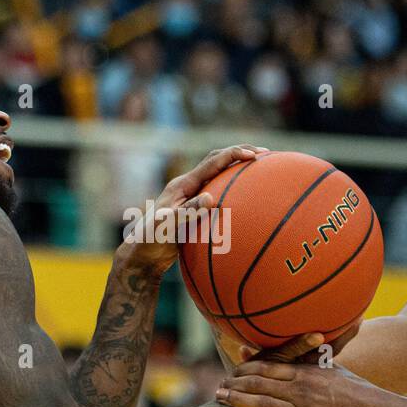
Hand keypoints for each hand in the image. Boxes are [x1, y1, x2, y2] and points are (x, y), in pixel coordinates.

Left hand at [120, 145, 267, 276]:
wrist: (142, 254)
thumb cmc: (151, 240)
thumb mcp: (168, 226)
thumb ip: (188, 212)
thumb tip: (210, 199)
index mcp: (183, 184)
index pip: (212, 162)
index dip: (234, 155)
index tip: (254, 155)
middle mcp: (188, 186)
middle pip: (217, 161)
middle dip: (240, 153)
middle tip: (265, 153)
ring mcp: (191, 196)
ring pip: (218, 175)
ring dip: (237, 169)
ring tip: (261, 170)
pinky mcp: (194, 209)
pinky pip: (218, 193)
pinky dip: (233, 191)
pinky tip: (248, 203)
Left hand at [221, 325, 362, 406]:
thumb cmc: (353, 389)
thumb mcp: (329, 367)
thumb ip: (304, 358)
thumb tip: (292, 345)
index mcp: (304, 374)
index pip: (267, 368)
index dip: (244, 370)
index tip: (230, 371)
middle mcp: (301, 391)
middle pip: (260, 385)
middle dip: (236, 386)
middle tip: (218, 388)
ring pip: (266, 406)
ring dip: (241, 403)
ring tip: (223, 402)